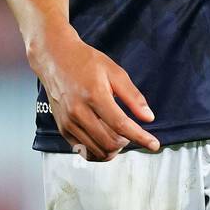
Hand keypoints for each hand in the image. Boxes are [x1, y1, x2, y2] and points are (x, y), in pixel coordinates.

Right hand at [26, 23, 159, 159]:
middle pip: (109, 143)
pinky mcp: (62, 128)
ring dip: (113, 150)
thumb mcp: (115, 72)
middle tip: (132, 133)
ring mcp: (68, 122)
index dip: (140, 137)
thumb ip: (133, 97)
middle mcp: (78, 112)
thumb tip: (149, 118)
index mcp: (94, 95)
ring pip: (96, 151)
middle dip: (127, 143)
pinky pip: (83, 150)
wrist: (55, 58)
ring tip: (119, 136)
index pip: (121, 125)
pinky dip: (98, 151)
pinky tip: (105, 139)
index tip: (154, 145)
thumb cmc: (86, 62)